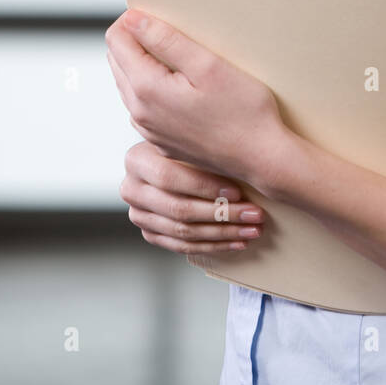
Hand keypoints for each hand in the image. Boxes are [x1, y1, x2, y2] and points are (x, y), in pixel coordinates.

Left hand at [105, 8, 292, 193]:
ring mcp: (148, 130)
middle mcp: (139, 112)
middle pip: (117, 61)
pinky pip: (143, 106)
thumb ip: (165, 40)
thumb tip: (132, 19)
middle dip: (135, 40)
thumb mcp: (208, 65)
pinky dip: (153, 88)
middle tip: (173, 33)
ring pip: (128, 84)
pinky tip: (184, 87)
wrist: (261, 159)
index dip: (132, 20)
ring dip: (143, 64)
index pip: (116, 40)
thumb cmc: (244, 111)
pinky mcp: (161, 141)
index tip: (159, 16)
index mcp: (146, 89)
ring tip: (180, 58)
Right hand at [120, 141, 264, 254]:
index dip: (204, 187)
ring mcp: (138, 214)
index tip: (238, 192)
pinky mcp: (150, 233)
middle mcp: (131, 189)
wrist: (167, 159)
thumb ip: (202, 146)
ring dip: (223, 233)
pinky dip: (213, 246)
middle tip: (254, 214)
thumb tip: (244, 156)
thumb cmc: (186, 145)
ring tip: (252, 229)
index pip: (169, 177)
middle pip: (178, 209)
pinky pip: (182, 245)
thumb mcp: (187, 138)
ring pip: (183, 231)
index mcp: (136, 159)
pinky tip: (237, 241)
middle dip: (222, 214)